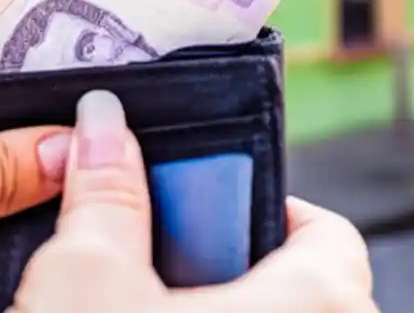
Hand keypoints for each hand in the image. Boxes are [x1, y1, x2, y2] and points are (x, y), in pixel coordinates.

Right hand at [12, 91, 375, 312]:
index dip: (260, 205)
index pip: (328, 233)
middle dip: (223, 259)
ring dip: (204, 303)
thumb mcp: (85, 276)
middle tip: (155, 252)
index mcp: (315, 304)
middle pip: (292, 281)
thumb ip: (105, 190)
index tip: (202, 203)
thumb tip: (104, 120)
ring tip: (133, 296)